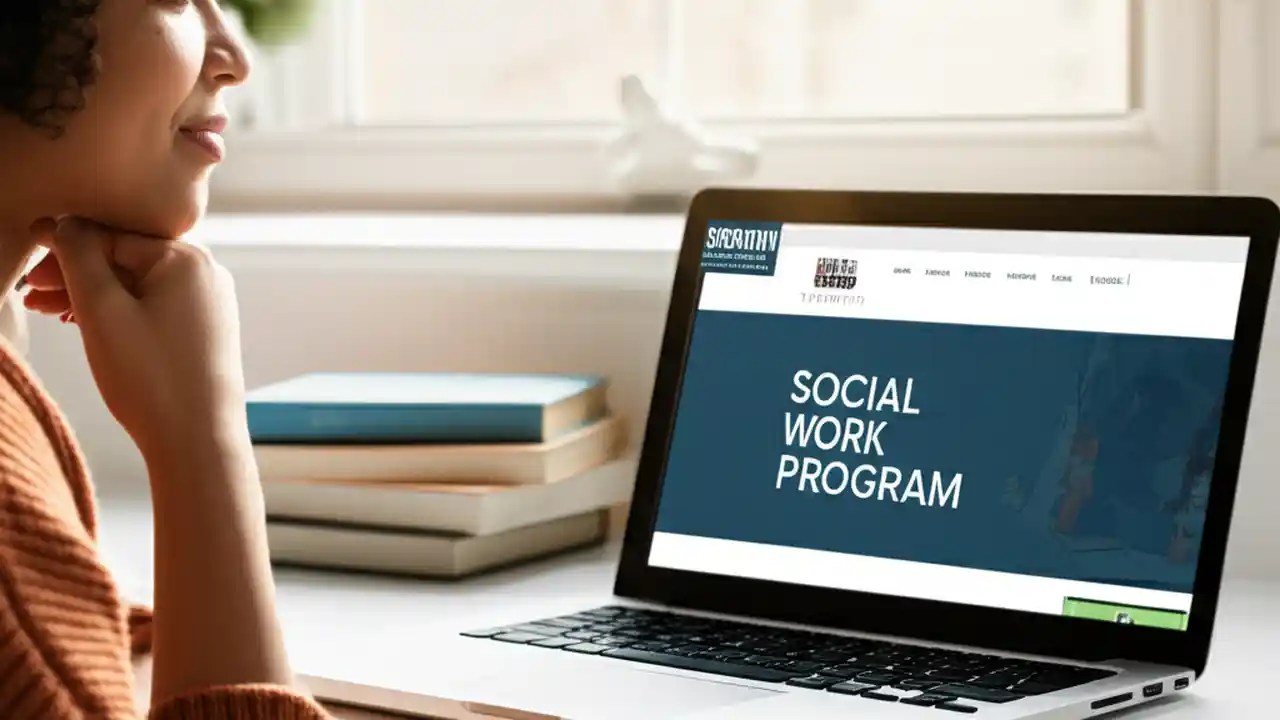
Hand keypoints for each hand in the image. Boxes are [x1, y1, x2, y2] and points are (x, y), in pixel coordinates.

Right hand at [24, 217, 247, 460]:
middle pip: (125, 257)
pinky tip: (83, 324)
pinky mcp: (205, 330)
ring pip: (137, 284)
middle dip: (74, 272)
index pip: (111, 235)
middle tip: (29, 292)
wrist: (197, 441)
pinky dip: (118, 311)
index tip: (27, 263)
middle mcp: (206, 273)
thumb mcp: (102, 310)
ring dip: (90, 293)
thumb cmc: (149, 378)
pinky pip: (154, 306)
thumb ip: (79, 257)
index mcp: (187, 257)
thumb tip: (65, 222)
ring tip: (44, 310)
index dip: (63, 247)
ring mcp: (209, 302)